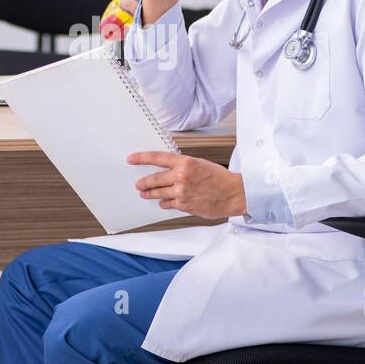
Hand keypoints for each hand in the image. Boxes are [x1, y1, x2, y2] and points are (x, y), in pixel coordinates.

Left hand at [128, 152, 246, 218]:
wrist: (233, 193)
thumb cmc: (220, 178)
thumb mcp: (200, 164)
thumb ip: (183, 166)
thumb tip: (169, 169)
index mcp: (185, 162)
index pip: (157, 158)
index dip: (141, 158)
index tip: (131, 159)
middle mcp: (181, 176)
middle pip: (154, 179)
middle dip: (143, 182)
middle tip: (139, 184)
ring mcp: (181, 192)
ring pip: (158, 193)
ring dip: (150, 193)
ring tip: (145, 193)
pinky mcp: (184, 205)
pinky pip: (168, 204)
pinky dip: (164, 203)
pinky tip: (163, 202)